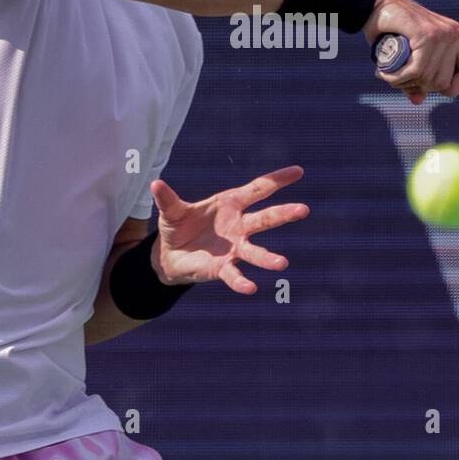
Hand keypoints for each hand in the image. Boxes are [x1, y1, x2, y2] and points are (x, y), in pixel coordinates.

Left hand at [149, 166, 308, 293]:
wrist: (170, 255)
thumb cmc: (178, 226)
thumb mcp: (171, 211)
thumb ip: (167, 199)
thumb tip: (155, 184)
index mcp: (230, 204)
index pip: (258, 189)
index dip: (277, 180)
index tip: (299, 171)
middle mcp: (239, 226)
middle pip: (265, 218)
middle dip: (284, 214)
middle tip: (304, 210)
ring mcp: (234, 248)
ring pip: (255, 251)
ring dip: (267, 257)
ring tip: (282, 263)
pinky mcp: (223, 268)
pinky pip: (234, 275)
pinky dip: (241, 281)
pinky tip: (251, 288)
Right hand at [363, 0, 458, 103]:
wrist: (372, 3)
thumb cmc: (390, 29)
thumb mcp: (408, 57)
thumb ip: (416, 78)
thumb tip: (419, 101)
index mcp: (456, 37)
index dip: (452, 88)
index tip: (428, 86)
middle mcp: (454, 34)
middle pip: (444, 83)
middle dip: (418, 87)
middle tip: (398, 78)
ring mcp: (442, 34)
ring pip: (428, 78)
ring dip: (403, 82)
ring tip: (387, 74)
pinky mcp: (426, 34)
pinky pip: (416, 70)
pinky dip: (397, 77)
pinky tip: (384, 73)